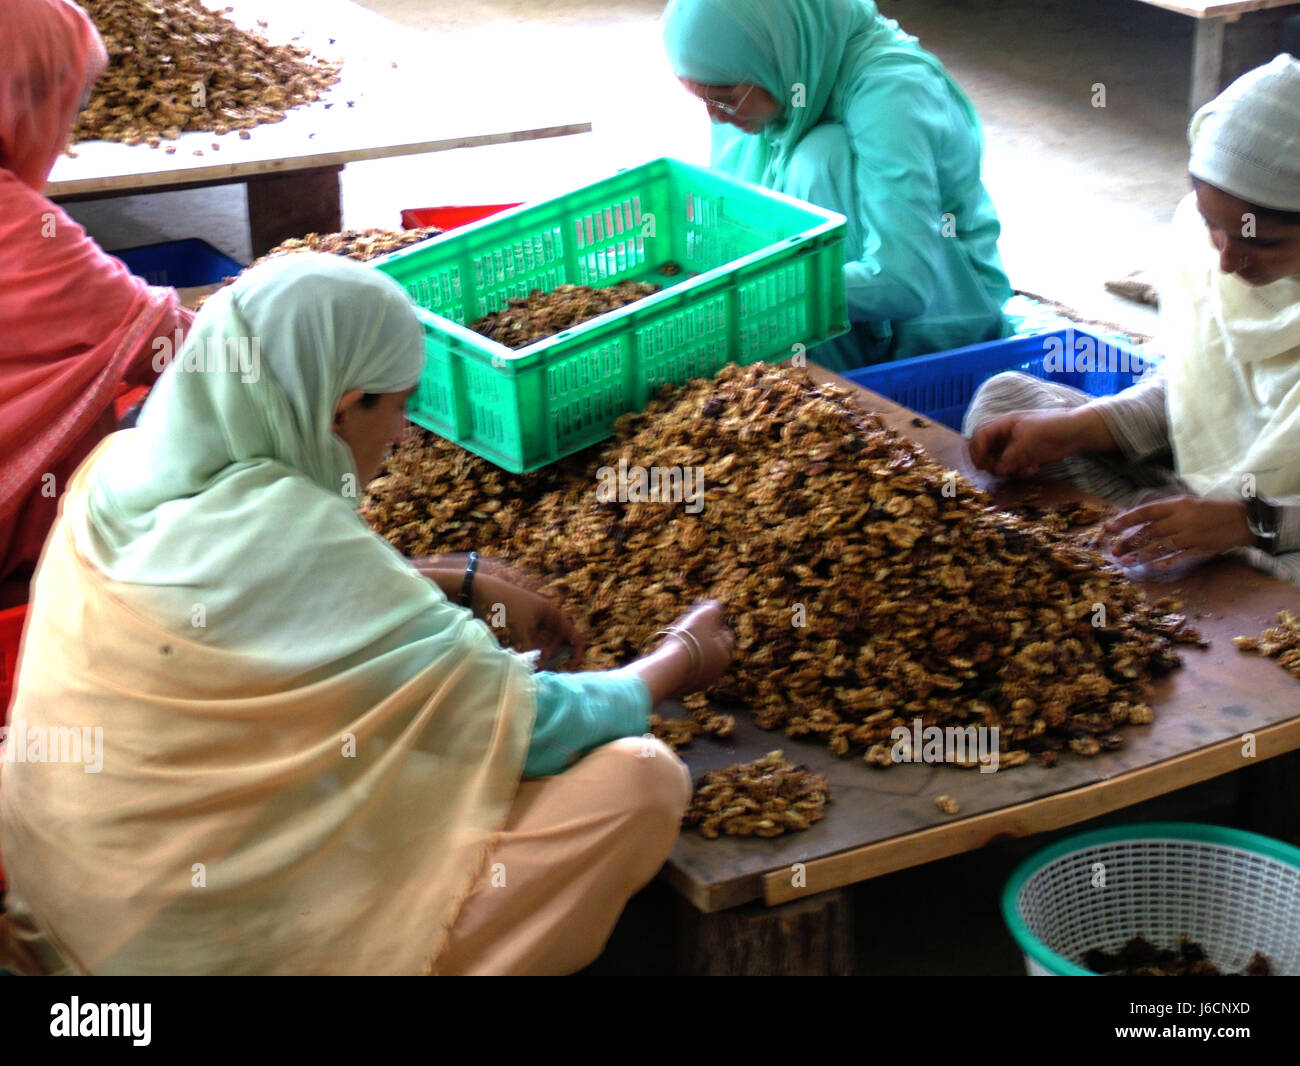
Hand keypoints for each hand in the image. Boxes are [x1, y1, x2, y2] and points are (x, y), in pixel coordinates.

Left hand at [475, 571, 585, 668]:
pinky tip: (526, 658)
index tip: (570, 668)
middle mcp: (547, 618)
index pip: (574, 636)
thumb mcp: (523, 628)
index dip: (576, 652)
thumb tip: (540, 667)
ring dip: (543, 655)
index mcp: (553, 614)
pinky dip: (532, 651)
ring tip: (536, 666)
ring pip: (545, 644)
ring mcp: (535, 622)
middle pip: (559, 642)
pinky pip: (533, 643)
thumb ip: (533, 648)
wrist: (485, 592)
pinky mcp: (523, 627)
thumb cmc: (508, 605)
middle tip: (545, 668)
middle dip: (556, 656)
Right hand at [622, 600, 734, 704]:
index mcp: (725, 654)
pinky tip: (667, 655)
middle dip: (701, 637)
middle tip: (686, 627)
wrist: (667, 669)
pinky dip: (679, 663)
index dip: (714, 623)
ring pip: (697, 660)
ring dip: (689, 650)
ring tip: (673, 639)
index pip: (726, 635)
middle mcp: (716, 671)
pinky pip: (684, 671)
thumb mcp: (704, 616)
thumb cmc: (689, 640)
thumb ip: (713, 609)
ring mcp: (701, 682)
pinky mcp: (685, 689)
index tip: (701, 617)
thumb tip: (716, 607)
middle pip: (711, 648)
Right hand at [967, 407, 1114, 477]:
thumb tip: (996, 472)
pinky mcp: (1025, 455)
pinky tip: (1032, 468)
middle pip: (986, 449)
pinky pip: (1013, 466)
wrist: (1075, 433)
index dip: (977, 451)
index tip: (981, 466)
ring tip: (1021, 470)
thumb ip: (1007, 458)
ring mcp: (1015, 445)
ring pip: (999, 460)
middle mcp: (1006, 434)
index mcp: (1003, 424)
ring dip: (1007, 468)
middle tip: (997, 471)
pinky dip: (1019, 470)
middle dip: (990, 462)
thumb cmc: (1049, 430)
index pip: (980, 436)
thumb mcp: (1025, 444)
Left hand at [1103, 496, 1251, 573]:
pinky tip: (1151, 568)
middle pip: (1150, 532)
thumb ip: (1164, 511)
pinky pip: (1180, 557)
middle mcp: (1183, 519)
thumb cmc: (1210, 510)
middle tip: (1113, 551)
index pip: (1145, 512)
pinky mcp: (1202, 549)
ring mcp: (1193, 535)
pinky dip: (1165, 563)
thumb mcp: (1187, 503)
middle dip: (1129, 542)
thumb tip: (1137, 521)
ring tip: (1125, 562)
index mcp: (1178, 504)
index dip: (1125, 520)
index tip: (1108, 528)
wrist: (1243, 519)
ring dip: (1140, 555)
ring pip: (1161, 547)